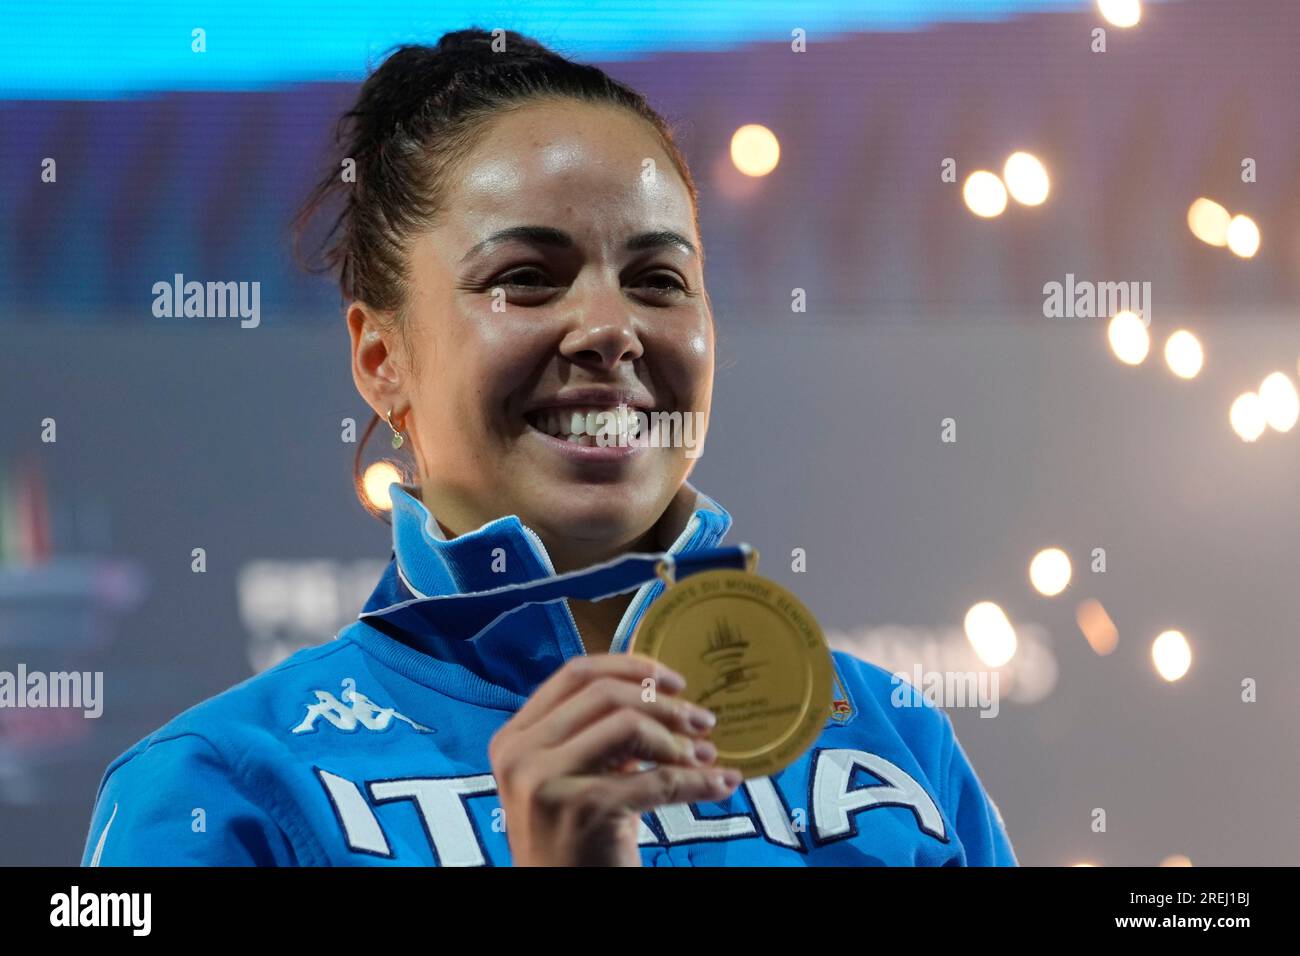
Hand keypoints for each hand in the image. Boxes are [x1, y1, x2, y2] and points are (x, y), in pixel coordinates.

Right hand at [489, 653, 741, 865]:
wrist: (561, 896)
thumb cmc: (574, 840)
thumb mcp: (573, 776)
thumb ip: (597, 732)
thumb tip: (662, 691)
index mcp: (514, 737)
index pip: (575, 674)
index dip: (630, 667)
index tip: (673, 680)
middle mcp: (521, 754)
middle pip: (605, 694)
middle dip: (664, 703)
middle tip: (702, 721)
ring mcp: (547, 782)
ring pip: (629, 726)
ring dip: (678, 740)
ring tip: (705, 756)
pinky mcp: (584, 810)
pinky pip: (657, 780)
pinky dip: (697, 781)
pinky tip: (721, 784)